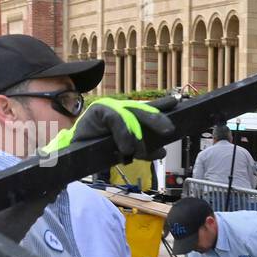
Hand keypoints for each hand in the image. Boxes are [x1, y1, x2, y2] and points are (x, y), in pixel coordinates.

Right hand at [44, 95, 178, 158]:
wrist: (78, 154)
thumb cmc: (102, 149)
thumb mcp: (128, 150)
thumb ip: (144, 149)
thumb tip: (161, 152)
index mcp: (130, 117)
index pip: (150, 109)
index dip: (164, 104)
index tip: (178, 102)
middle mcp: (122, 109)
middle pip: (143, 110)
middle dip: (157, 119)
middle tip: (169, 130)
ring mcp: (111, 107)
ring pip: (131, 116)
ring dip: (136, 137)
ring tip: (133, 152)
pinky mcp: (100, 110)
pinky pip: (117, 120)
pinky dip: (123, 136)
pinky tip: (124, 149)